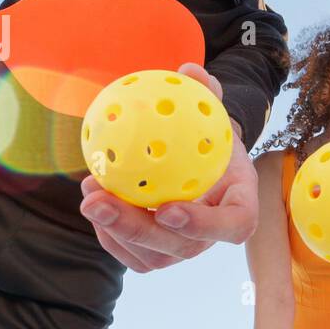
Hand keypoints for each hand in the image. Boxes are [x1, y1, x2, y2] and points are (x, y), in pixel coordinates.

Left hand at [80, 63, 257, 271]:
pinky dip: (108, 232)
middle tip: (100, 202)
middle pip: (181, 248)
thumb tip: (190, 71)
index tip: (168, 210)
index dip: (203, 225)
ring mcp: (185, 248)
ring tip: (90, 194)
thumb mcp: (212, 112)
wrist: (202, 159)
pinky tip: (91, 196)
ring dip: (115, 231)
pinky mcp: (159, 253)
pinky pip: (132, 255)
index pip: (234, 225)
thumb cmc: (211, 135)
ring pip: (152, 258)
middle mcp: (214, 235)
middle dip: (136, 229)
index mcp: (240, 205)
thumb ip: (206, 93)